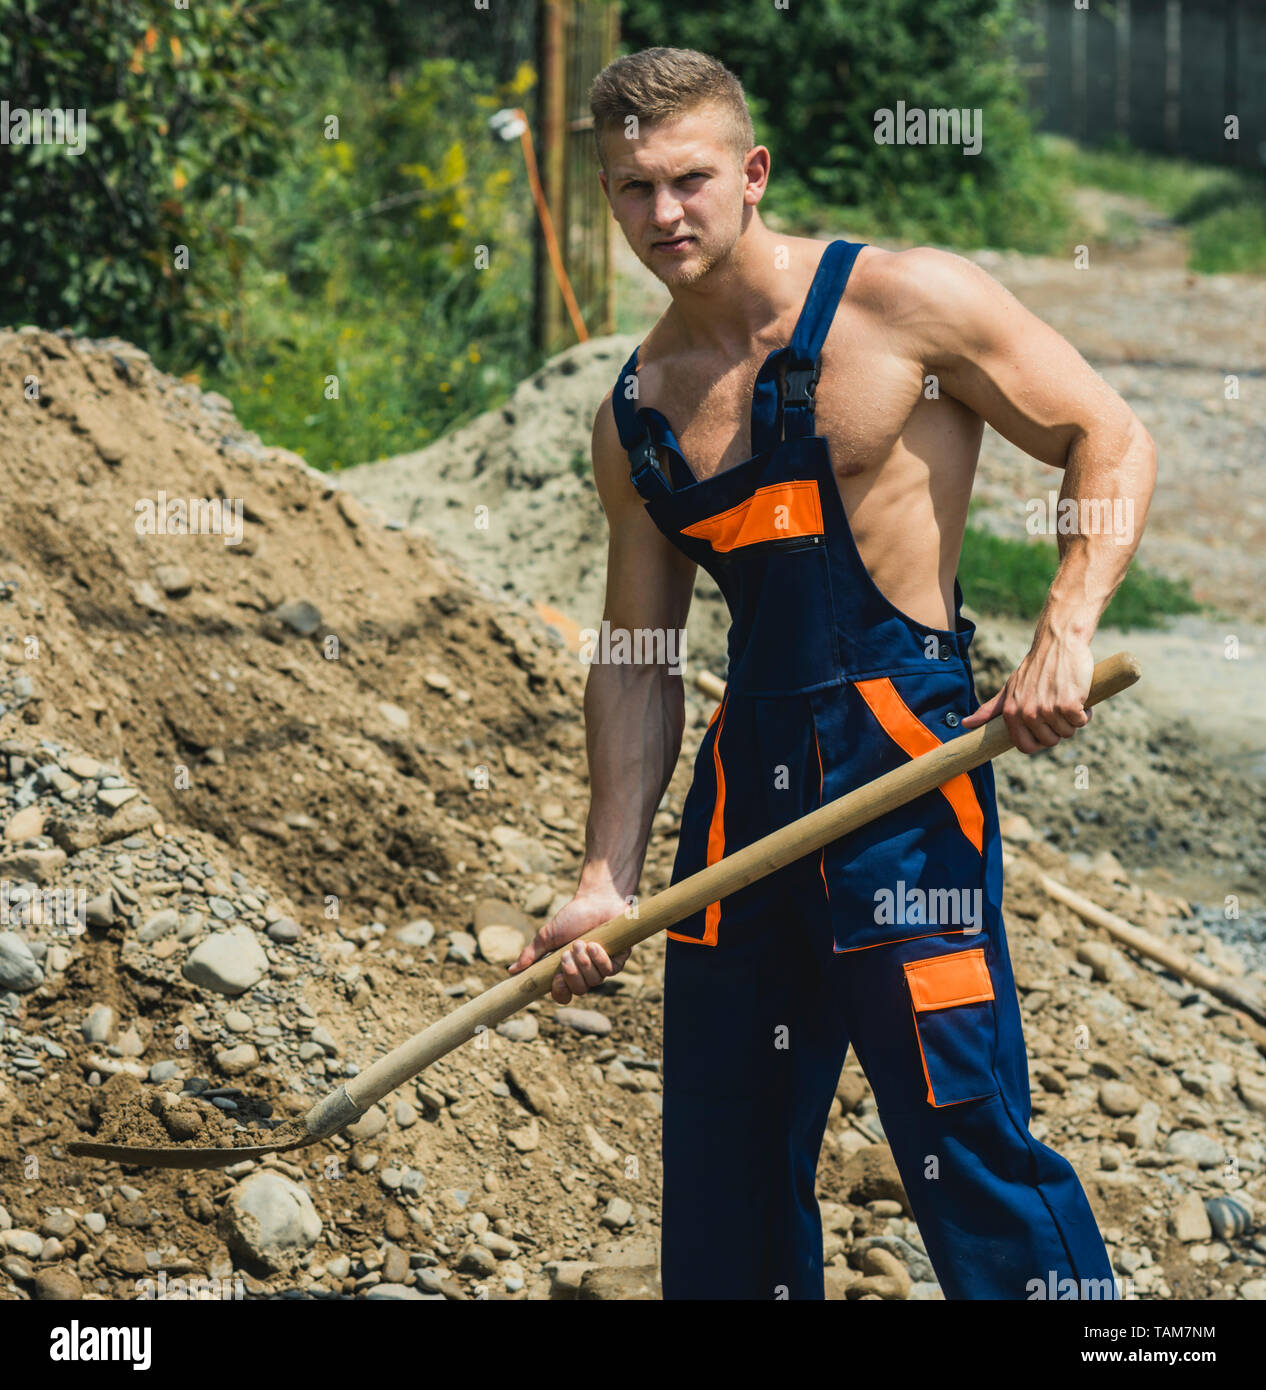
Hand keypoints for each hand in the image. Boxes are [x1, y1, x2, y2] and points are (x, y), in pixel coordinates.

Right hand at [507, 890, 632, 1004]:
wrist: (596, 900)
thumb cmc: (572, 917)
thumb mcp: (548, 935)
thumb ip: (532, 953)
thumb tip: (511, 971)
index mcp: (568, 970)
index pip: (563, 994)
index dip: (561, 992)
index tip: (557, 979)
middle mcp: (585, 972)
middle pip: (579, 990)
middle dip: (572, 974)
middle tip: (566, 955)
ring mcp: (602, 967)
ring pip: (594, 981)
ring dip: (585, 963)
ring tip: (580, 943)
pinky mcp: (618, 959)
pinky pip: (610, 970)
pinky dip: (600, 959)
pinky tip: (594, 945)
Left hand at [959, 632, 1093, 753]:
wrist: (1058, 642)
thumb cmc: (1035, 667)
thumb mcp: (1008, 688)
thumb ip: (990, 709)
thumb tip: (966, 724)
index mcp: (1011, 713)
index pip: (1025, 747)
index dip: (1039, 741)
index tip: (1045, 728)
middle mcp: (1027, 713)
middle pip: (1050, 741)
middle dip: (1059, 728)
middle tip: (1058, 706)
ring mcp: (1048, 710)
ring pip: (1068, 732)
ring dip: (1073, 718)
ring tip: (1067, 697)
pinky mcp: (1069, 704)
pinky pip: (1082, 721)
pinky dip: (1085, 711)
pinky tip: (1079, 694)